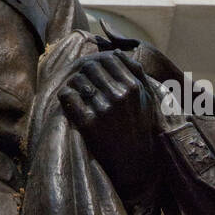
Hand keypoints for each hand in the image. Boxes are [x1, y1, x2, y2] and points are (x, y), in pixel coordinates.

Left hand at [59, 51, 157, 199]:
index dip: (99, 61)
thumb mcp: (148, 99)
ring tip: (77, 90)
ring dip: (74, 83)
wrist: (135, 163)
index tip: (95, 70)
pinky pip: (68, 97)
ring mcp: (103, 110)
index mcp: (134, 88)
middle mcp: (119, 96)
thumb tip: (118, 51)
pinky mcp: (88, 124)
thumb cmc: (141, 128)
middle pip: (90, 67)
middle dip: (84, 71)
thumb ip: (136, 73)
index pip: (109, 59)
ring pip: (78, 80)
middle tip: (82, 79)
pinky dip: (66, 95)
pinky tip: (70, 100)